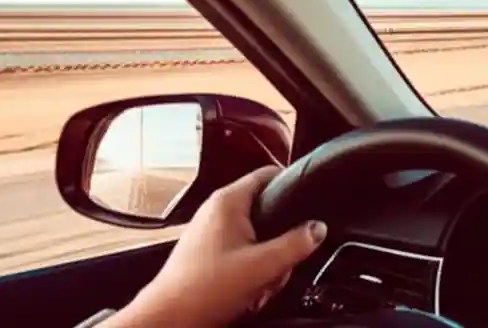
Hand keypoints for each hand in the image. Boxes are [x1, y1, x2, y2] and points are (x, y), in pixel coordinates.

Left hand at [104, 166, 326, 327]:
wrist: (169, 318)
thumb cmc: (203, 289)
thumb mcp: (263, 266)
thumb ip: (296, 244)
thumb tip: (317, 228)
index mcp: (229, 201)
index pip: (269, 174)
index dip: (293, 186)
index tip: (309, 203)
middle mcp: (217, 211)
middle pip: (267, 212)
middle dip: (281, 241)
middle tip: (280, 264)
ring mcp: (211, 232)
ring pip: (257, 237)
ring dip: (267, 262)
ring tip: (261, 284)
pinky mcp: (208, 253)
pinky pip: (242, 253)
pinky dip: (251, 270)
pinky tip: (250, 291)